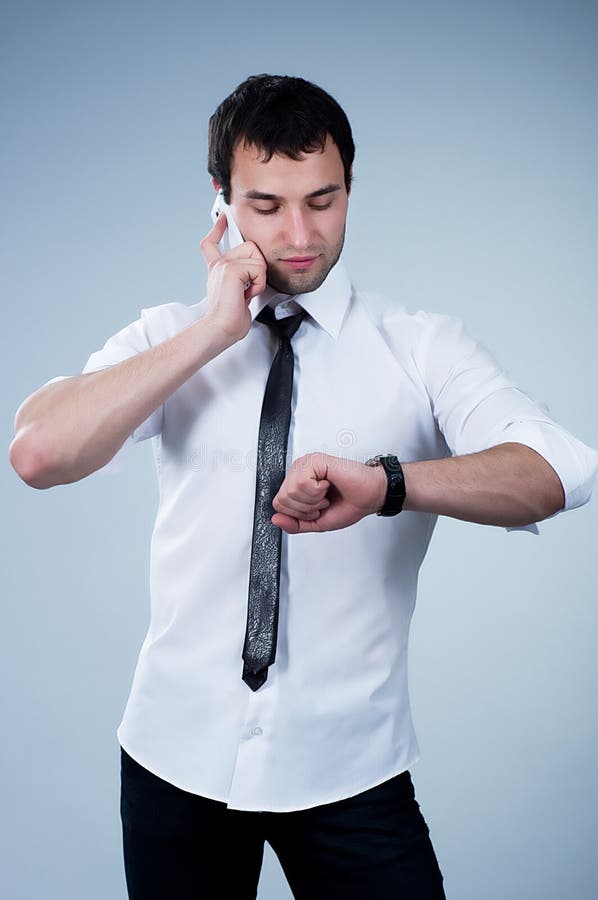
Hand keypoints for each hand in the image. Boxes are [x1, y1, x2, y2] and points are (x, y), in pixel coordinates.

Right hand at [199, 213, 266, 344]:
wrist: (219, 329)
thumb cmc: (229, 320)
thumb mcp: (238, 296)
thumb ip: (243, 283)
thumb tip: (252, 284)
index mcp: (217, 270)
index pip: (212, 243)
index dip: (217, 228)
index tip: (223, 218)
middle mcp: (218, 265)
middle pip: (250, 246)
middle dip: (258, 266)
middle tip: (250, 287)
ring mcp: (223, 265)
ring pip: (257, 256)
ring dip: (259, 277)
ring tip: (247, 291)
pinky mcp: (231, 269)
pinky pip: (258, 268)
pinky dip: (258, 283)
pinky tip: (247, 294)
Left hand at [271, 452, 387, 533]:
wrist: (370, 496)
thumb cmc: (348, 504)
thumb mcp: (316, 521)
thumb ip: (295, 523)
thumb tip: (275, 519)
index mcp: (296, 483)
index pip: (278, 504)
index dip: (298, 514)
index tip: (316, 509)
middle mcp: (298, 471)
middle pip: (282, 499)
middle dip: (305, 509)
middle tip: (323, 502)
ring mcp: (306, 464)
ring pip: (290, 492)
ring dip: (313, 500)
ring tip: (326, 494)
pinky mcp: (315, 460)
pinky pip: (301, 483)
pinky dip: (317, 492)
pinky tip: (328, 485)